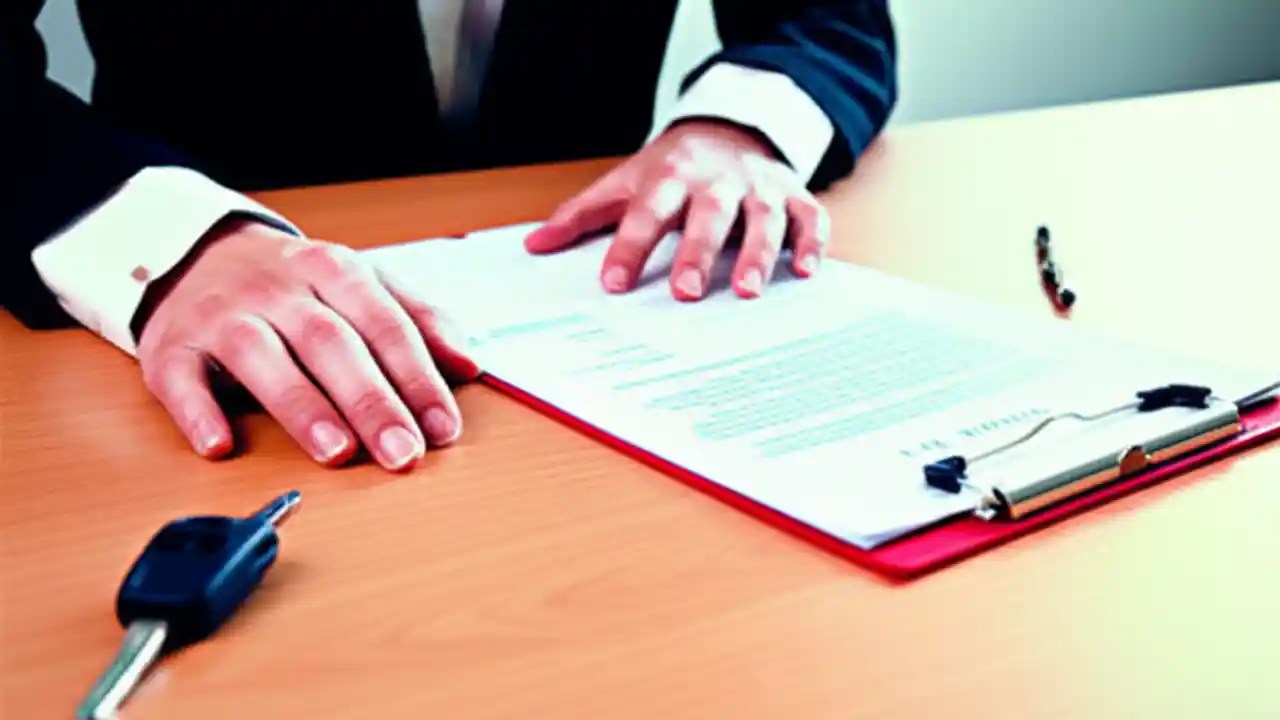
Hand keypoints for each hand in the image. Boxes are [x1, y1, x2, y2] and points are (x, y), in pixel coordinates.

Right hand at [135, 218, 479, 470]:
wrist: (194, 251)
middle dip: (371, 402)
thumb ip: (418, 319)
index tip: (444, 428)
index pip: (385, 324)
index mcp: (334, 271)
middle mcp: (279, 289)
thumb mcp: (360, 284)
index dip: (417, 378)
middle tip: (403, 452)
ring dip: (301, 406)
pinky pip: (181, 378)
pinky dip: (197, 412)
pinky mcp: (171, 345)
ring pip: (262, 356)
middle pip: (331, 343)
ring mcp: (222, 315)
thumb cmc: (294, 284)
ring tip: (336, 451)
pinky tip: (221, 444)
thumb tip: (468, 364)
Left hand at [524, 120, 829, 298]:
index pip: (647, 212)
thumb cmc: (673, 170)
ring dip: (758, 254)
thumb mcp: (626, 182)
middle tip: (686, 293)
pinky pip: (809, 217)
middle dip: (698, 252)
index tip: (614, 284)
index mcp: (671, 177)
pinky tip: (805, 273)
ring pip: (763, 218)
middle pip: (708, 214)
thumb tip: (535, 245)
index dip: (631, 247)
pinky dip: (811, 243)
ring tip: (747, 292)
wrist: (731, 127)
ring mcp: (759, 187)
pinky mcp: (794, 195)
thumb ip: (583, 215)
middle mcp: (717, 181)